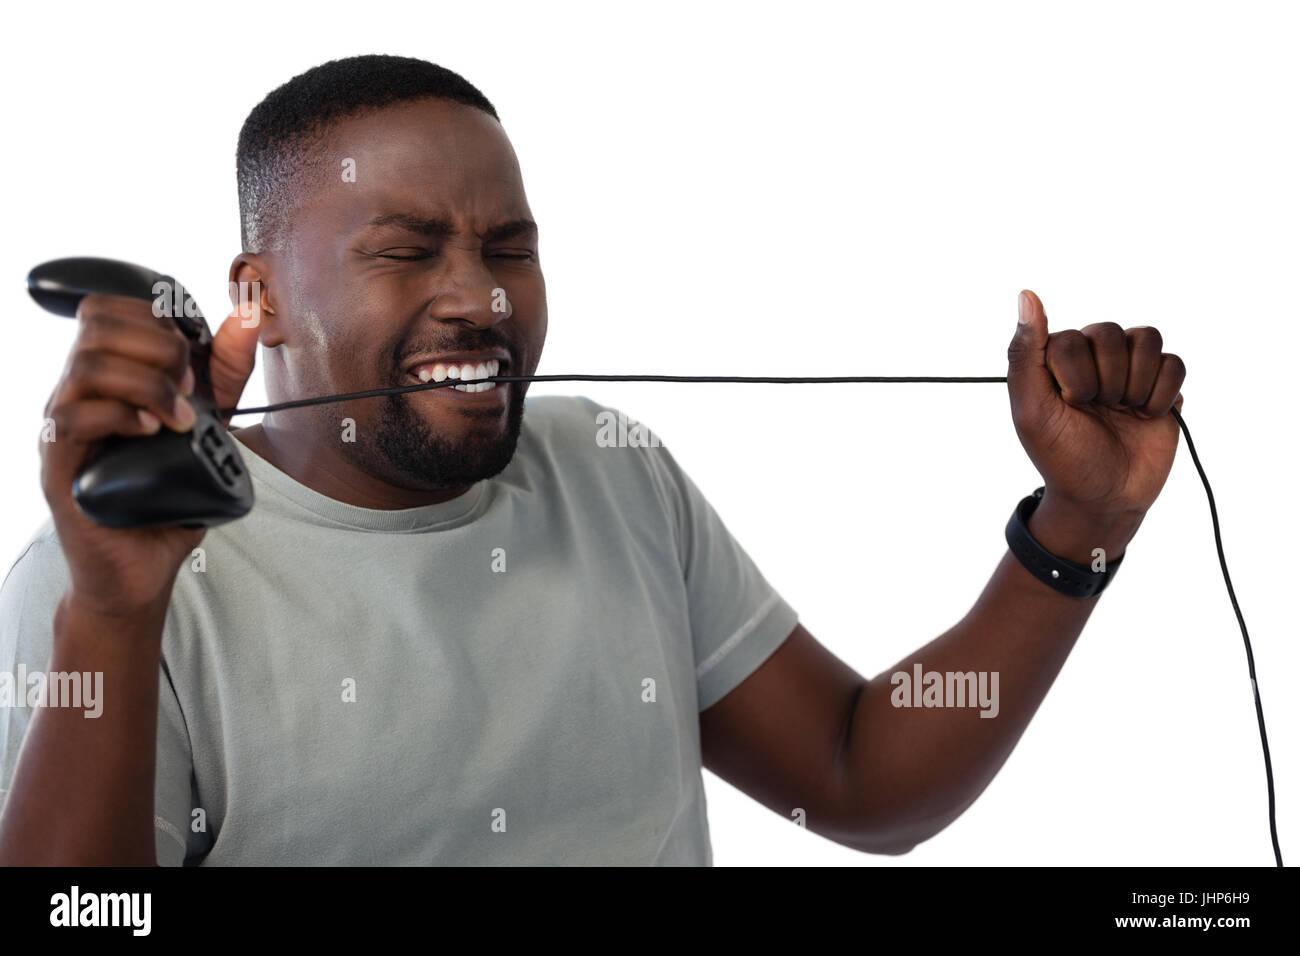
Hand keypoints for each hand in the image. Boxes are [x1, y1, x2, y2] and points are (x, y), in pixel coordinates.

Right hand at [40, 293, 260, 617]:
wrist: (142, 565)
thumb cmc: (168, 492)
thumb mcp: (208, 420)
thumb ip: (225, 370)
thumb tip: (248, 313)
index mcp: (104, 375)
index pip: (105, 308)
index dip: (152, 317)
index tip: (190, 356)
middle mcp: (75, 392)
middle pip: (96, 324)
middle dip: (158, 347)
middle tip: (188, 388)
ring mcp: (61, 426)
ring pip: (87, 365)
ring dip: (147, 383)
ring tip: (177, 419)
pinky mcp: (58, 464)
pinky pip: (71, 417)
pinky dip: (121, 417)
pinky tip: (151, 433)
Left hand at [1006, 290, 1185, 555]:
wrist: (1104, 499)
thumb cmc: (1062, 457)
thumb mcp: (1032, 411)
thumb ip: (1026, 353)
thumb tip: (1027, 296)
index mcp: (1055, 360)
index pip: (1071, 339)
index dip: (1075, 377)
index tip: (1071, 406)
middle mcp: (1092, 357)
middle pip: (1110, 333)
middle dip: (1106, 380)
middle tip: (1100, 411)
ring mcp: (1128, 370)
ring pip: (1146, 339)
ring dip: (1136, 383)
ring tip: (1124, 411)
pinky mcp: (1161, 386)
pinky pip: (1174, 363)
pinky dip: (1163, 393)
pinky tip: (1148, 415)